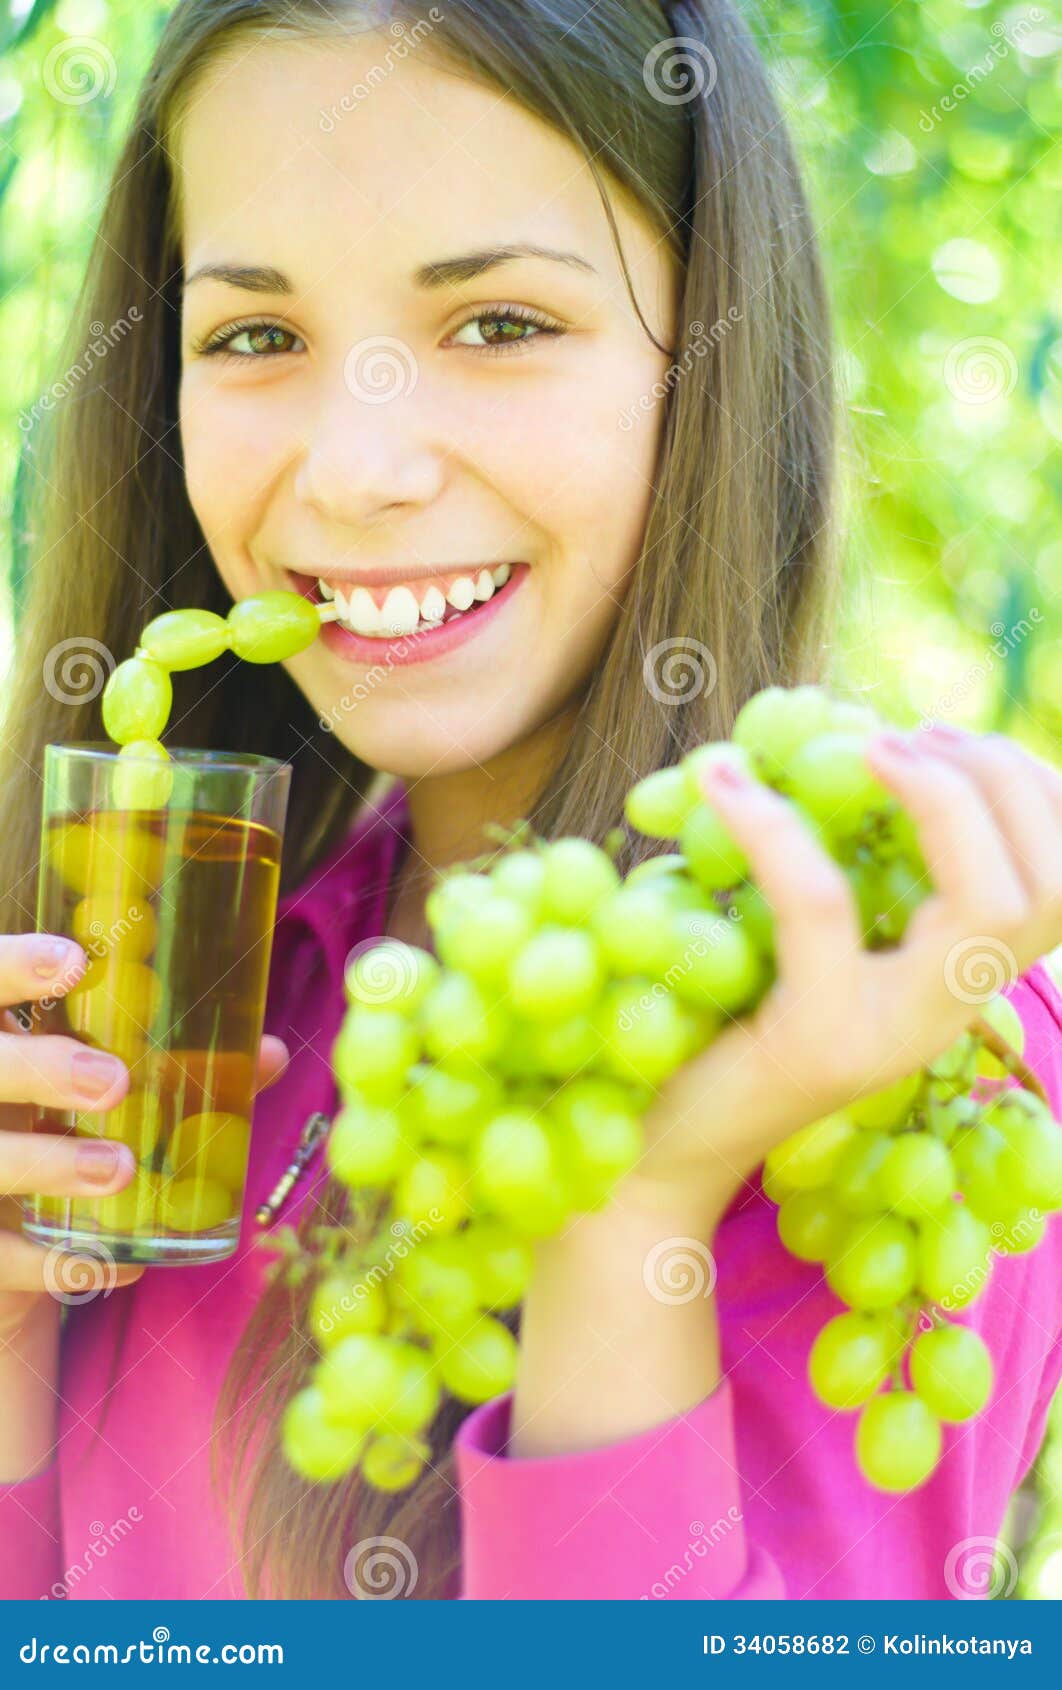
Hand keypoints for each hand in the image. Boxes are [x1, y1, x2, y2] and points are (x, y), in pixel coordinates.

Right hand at [0, 934, 289, 1338]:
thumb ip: (181, 1071)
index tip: (75, 961)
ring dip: (51, 1163)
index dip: (15, 965)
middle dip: (41, 1068)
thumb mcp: (108, 1094)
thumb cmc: (61, 1137)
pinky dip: (58, 1262)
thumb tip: (268, 1052)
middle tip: (114, 1083)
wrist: (10, 1251)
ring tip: (120, 1168)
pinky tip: (119, 1259)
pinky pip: (1, 1256)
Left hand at [623, 722, 1061, 1225]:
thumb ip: (850, 862)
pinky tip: (721, 778)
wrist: (650, 1151)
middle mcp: (944, 1012)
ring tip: (866, 746)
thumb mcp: (801, 933)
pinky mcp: (817, 1041)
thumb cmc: (717, 1025)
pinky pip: (821, 909)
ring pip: (986, 909)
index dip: (1034, 792)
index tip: (948, 735)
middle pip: (1049, 891)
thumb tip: (854, 732)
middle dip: (1002, 783)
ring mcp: (891, 1036)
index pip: (1060, 886)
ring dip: (940, 801)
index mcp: (954, 981)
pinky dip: (775, 828)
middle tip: (910, 735)